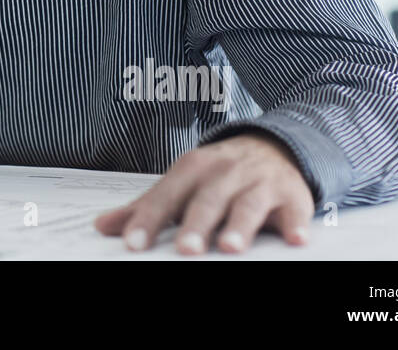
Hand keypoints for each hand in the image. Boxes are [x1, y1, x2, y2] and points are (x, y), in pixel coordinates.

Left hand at [94, 133, 314, 254]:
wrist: (272, 146)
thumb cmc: (218, 175)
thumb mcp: (181, 184)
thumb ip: (146, 207)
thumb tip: (101, 226)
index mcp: (192, 169)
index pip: (165, 197)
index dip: (149, 220)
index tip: (133, 244)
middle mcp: (225, 173)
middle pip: (207, 201)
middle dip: (195, 225)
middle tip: (185, 251)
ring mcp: (260, 182)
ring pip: (248, 205)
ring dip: (240, 226)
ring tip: (230, 248)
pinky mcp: (292, 195)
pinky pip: (295, 211)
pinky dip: (295, 224)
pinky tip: (295, 239)